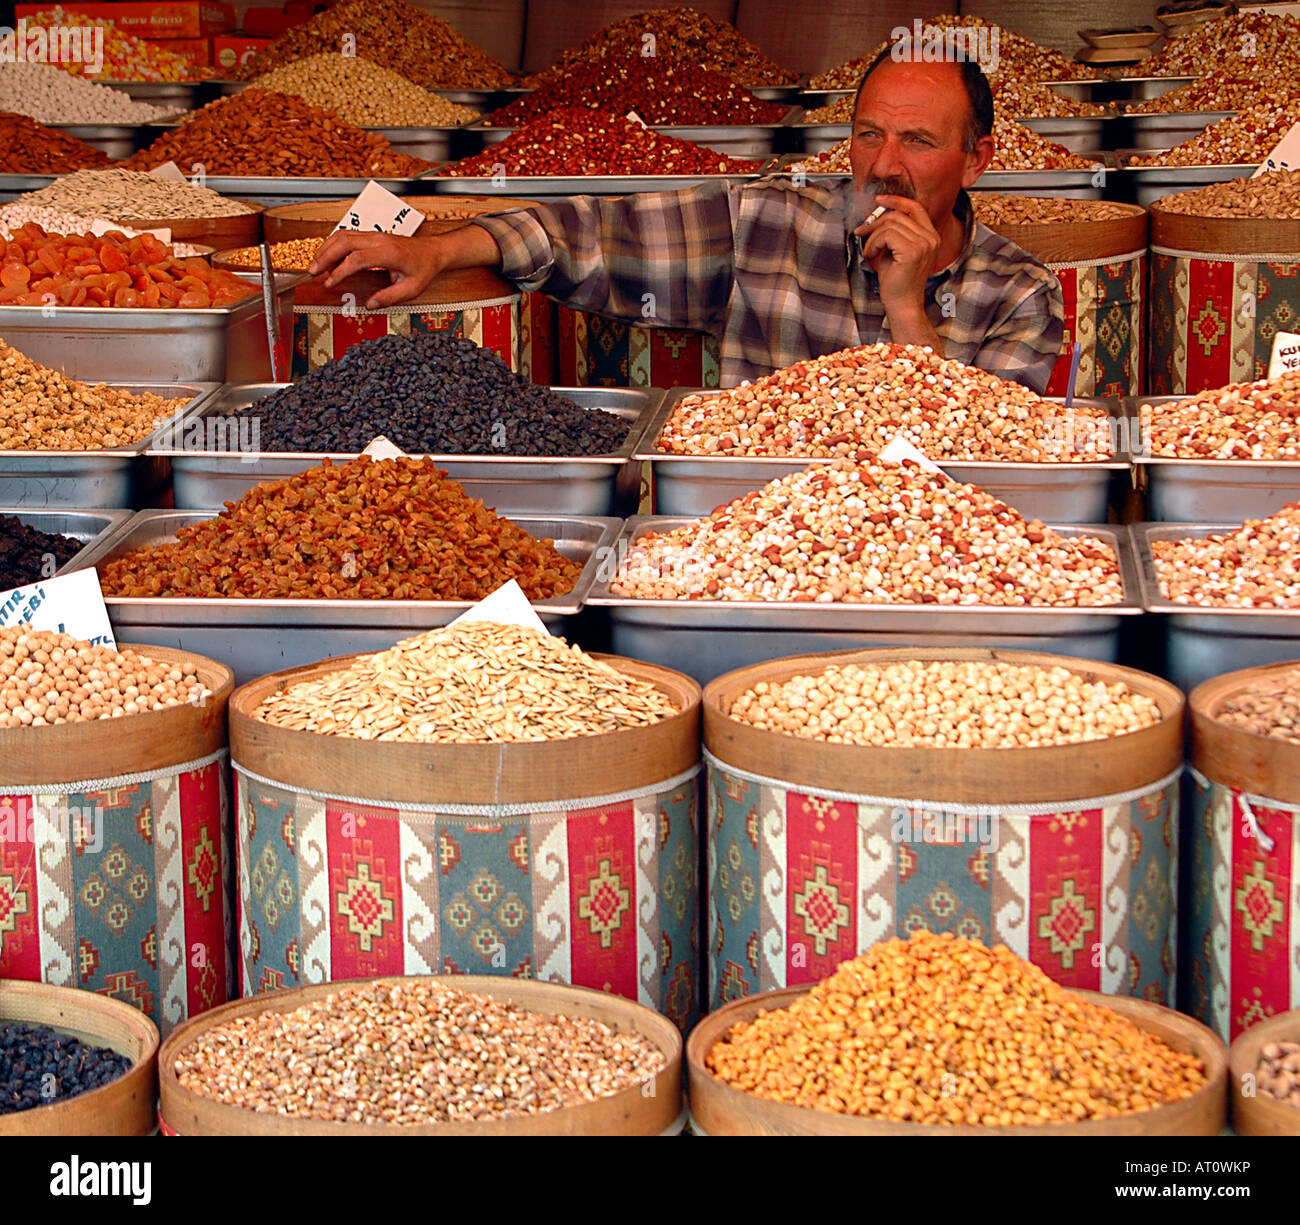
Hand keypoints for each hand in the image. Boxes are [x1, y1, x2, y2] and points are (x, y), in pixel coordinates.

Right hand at [308, 232, 448, 308]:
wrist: (432, 252)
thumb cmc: (423, 268)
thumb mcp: (411, 289)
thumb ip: (390, 297)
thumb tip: (370, 304)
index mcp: (389, 253)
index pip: (357, 259)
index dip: (340, 271)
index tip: (330, 283)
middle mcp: (379, 240)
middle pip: (344, 241)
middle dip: (325, 256)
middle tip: (313, 272)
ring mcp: (374, 235)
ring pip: (343, 235)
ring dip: (326, 249)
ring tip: (316, 265)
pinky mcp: (371, 235)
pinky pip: (347, 235)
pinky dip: (333, 245)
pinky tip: (328, 258)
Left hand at [856, 194, 940, 320]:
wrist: (902, 305)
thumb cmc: (896, 282)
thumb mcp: (894, 251)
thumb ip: (891, 233)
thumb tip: (874, 217)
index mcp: (931, 236)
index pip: (915, 207)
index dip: (896, 200)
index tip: (878, 200)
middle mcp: (931, 238)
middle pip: (898, 215)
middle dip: (875, 222)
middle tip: (861, 232)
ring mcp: (924, 244)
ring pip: (890, 224)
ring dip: (873, 237)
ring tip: (869, 251)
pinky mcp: (912, 252)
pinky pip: (886, 235)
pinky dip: (874, 243)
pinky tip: (871, 255)